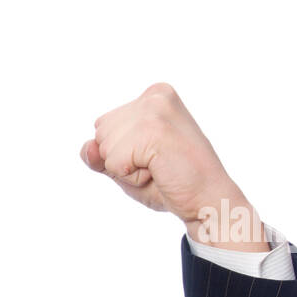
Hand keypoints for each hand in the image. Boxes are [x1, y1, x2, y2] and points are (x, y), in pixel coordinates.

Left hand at [79, 83, 266, 250]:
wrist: (208, 201)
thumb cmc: (170, 183)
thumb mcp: (126, 167)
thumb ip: (101, 155)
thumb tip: (88, 147)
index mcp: (153, 95)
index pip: (102, 125)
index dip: (120, 152)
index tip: (154, 156)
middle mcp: (155, 95)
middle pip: (100, 133)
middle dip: (121, 159)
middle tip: (158, 165)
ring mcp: (155, 110)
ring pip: (104, 148)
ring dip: (126, 170)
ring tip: (159, 168)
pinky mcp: (153, 130)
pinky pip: (113, 162)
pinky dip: (131, 178)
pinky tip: (159, 173)